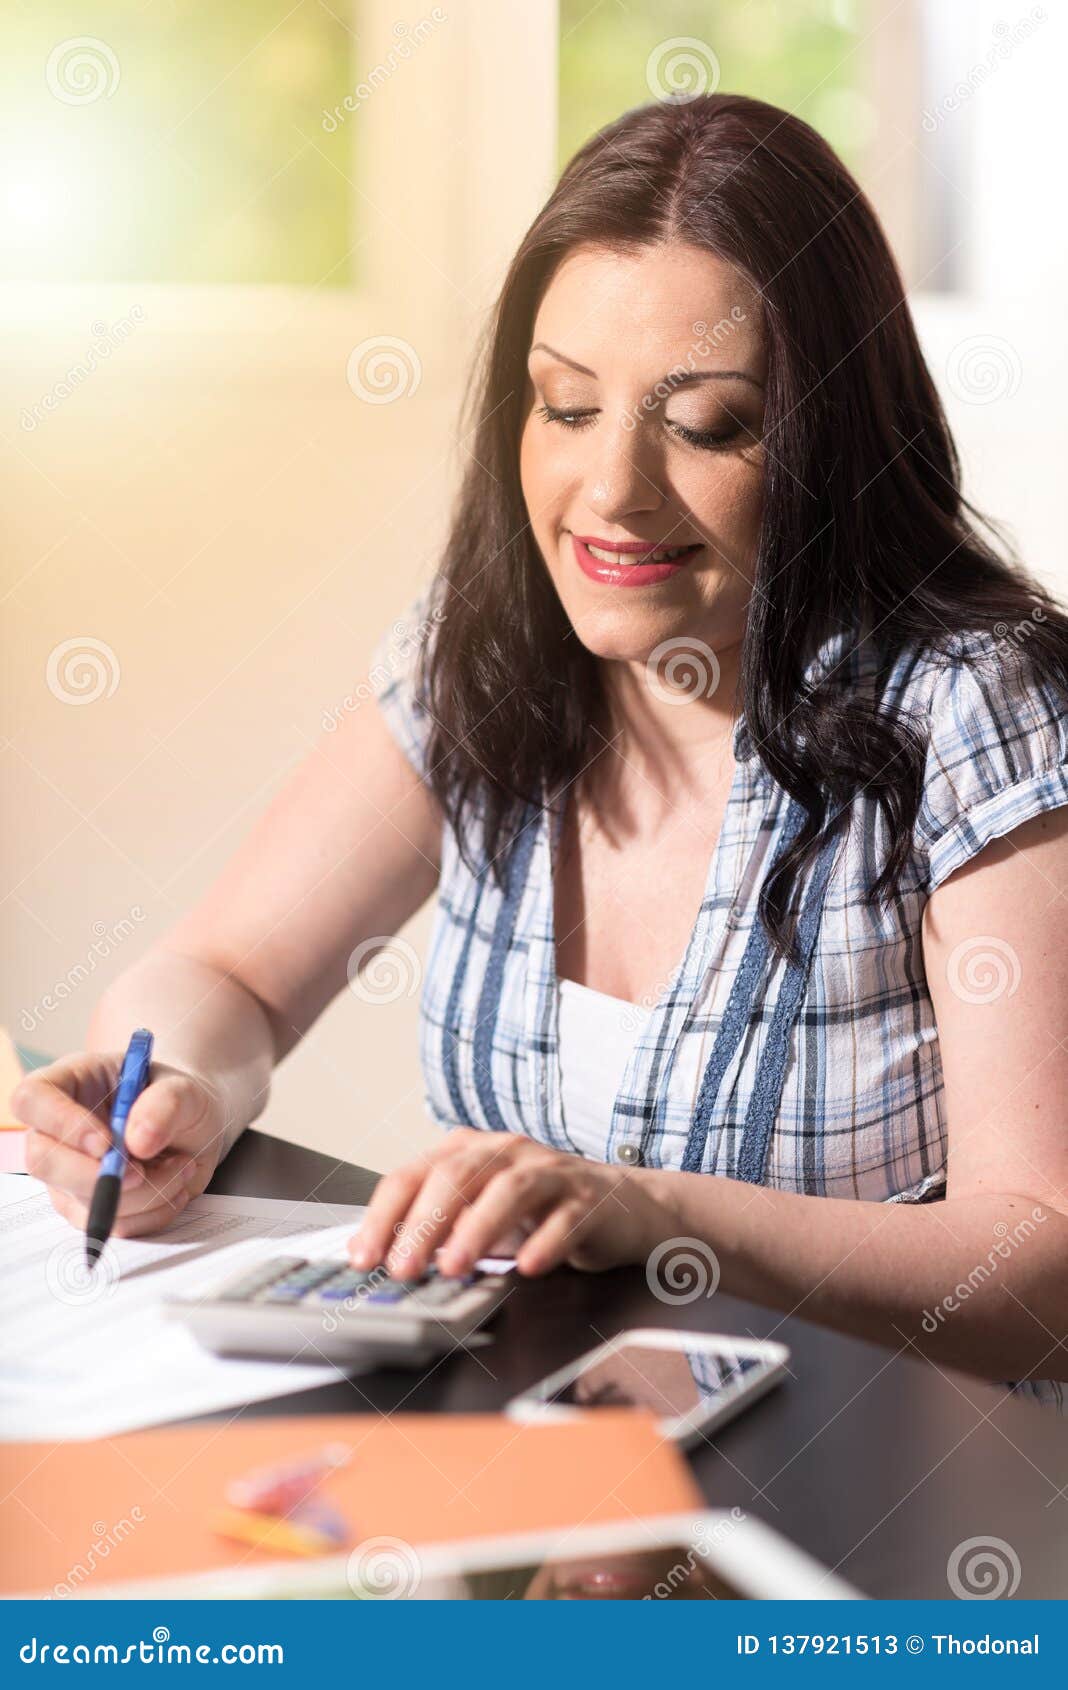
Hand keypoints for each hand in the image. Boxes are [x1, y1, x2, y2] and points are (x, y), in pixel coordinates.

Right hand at [13, 1051, 230, 1238]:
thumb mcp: (185, 1089)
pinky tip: (173, 1184)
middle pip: (42, 1161)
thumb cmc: (177, 1100)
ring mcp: (68, 1173)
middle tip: (142, 1171)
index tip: (106, 1142)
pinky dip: (153, 1211)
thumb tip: (137, 1142)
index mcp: (68, 1083)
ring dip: (144, 1193)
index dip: (62, 1123)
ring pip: (84, 1201)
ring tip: (181, 1164)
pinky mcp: (90, 1207)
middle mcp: (58, 1131)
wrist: (192, 1129)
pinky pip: (114, 1224)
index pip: (33, 1100)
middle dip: (96, 1176)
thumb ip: (166, 1104)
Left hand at [346, 1127, 671, 1279]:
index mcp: (471, 1152)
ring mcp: (551, 1172)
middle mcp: (508, 1152)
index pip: (414, 1174)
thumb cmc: (541, 1212)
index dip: (385, 1215)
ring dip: (477, 1229)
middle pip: (457, 1175)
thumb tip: (387, 1263)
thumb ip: (440, 1229)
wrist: (625, 1207)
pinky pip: (566, 1218)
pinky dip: (545, 1242)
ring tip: (453, 1267)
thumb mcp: (481, 1214)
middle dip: (424, 1223)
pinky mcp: (591, 1199)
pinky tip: (527, 1267)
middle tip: (403, 1267)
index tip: (364, 1256)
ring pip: (510, 1190)